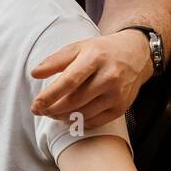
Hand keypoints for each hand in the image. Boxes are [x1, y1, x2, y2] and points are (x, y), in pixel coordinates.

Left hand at [30, 31, 151, 127]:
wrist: (135, 54)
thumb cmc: (100, 51)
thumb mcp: (78, 48)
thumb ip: (55, 61)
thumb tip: (34, 74)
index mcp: (95, 58)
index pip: (69, 81)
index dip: (50, 96)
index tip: (36, 105)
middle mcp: (109, 76)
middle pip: (75, 101)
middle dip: (53, 109)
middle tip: (40, 111)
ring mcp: (117, 93)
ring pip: (84, 114)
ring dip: (64, 117)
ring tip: (53, 113)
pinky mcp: (122, 106)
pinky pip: (96, 121)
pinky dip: (80, 122)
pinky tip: (70, 118)